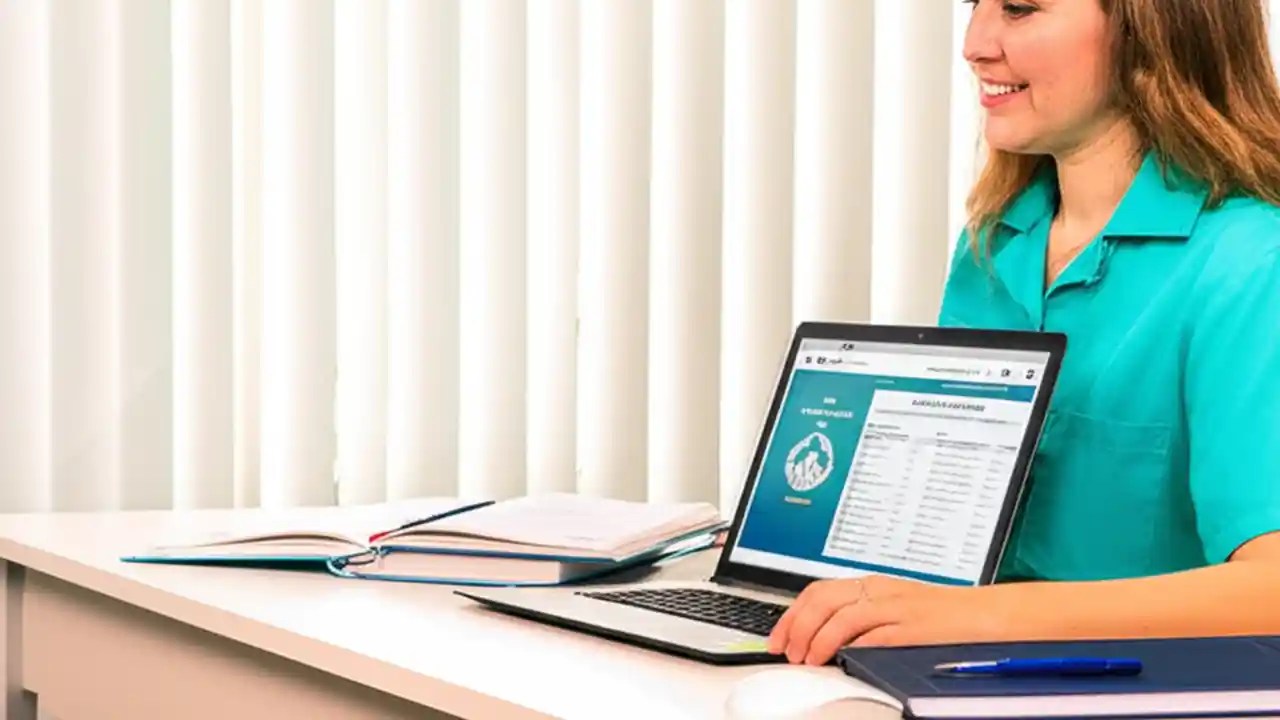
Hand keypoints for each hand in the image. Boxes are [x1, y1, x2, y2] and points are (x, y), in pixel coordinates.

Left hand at [766, 574, 1010, 665]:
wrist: (987, 616)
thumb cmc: (944, 618)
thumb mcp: (896, 609)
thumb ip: (863, 618)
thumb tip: (825, 640)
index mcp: (873, 585)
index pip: (819, 591)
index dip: (792, 614)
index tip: (777, 637)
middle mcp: (880, 592)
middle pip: (822, 600)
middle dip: (796, 626)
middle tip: (786, 650)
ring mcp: (896, 608)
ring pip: (841, 616)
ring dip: (816, 639)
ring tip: (806, 659)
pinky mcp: (912, 628)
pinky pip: (873, 635)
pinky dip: (850, 647)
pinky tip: (839, 659)